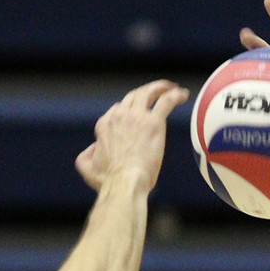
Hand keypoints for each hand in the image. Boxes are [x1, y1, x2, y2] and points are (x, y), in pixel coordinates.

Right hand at [75, 80, 190, 191]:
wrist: (125, 183)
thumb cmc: (108, 181)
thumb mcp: (87, 168)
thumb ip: (86, 156)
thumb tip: (92, 148)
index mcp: (105, 124)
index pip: (118, 109)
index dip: (129, 111)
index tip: (139, 117)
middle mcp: (119, 115)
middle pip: (134, 96)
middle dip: (146, 92)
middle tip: (158, 93)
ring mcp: (136, 117)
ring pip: (149, 92)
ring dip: (161, 87)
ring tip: (173, 88)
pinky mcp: (153, 122)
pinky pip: (166, 101)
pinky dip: (175, 95)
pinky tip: (183, 95)